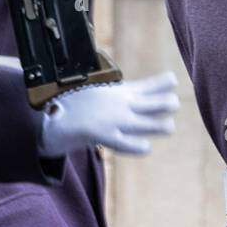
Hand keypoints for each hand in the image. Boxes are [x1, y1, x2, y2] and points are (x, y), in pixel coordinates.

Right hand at [38, 71, 179, 157]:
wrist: (52, 117)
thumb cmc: (75, 104)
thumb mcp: (96, 92)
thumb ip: (114, 95)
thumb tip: (126, 93)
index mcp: (117, 91)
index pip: (144, 87)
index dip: (160, 83)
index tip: (173, 79)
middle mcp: (119, 104)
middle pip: (148, 103)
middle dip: (163, 103)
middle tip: (174, 103)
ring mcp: (113, 120)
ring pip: (142, 124)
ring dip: (156, 125)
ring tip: (169, 127)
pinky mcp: (103, 135)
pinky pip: (124, 143)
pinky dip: (135, 146)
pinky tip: (146, 147)